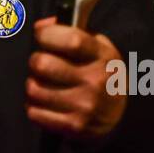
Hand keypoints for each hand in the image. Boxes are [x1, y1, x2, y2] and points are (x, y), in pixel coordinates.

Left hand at [25, 15, 126, 140]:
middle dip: (35, 61)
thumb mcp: (98, 47)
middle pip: (43, 64)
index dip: (48, 34)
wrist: (120, 117)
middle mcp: (95, 81)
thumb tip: (41, 26)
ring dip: (32, 85)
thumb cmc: (101, 73)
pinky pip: (35, 112)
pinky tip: (44, 103)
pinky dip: (33, 107)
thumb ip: (72, 30)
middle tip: (40, 63)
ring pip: (34, 89)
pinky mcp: (73, 126)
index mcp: (103, 56)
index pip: (72, 40)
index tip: (41, 35)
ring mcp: (84, 106)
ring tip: (42, 84)